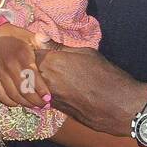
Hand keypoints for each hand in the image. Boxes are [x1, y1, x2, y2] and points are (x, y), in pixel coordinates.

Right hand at [0, 25, 50, 109]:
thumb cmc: (20, 38)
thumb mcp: (32, 37)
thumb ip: (43, 41)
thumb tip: (47, 39)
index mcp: (21, 54)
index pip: (31, 75)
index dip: (40, 88)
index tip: (48, 98)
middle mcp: (9, 64)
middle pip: (22, 88)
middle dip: (35, 100)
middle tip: (45, 105)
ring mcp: (0, 72)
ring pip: (12, 93)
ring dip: (25, 103)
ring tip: (36, 106)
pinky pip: (0, 93)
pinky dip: (9, 101)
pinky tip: (19, 104)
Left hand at [32, 39, 146, 136]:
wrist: (118, 106)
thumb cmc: (106, 75)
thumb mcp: (86, 53)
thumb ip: (59, 47)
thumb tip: (39, 37)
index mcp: (52, 62)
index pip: (30, 52)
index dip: (32, 48)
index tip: (35, 46)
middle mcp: (45, 80)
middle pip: (28, 70)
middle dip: (30, 64)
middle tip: (39, 60)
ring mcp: (48, 97)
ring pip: (33, 85)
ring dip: (37, 79)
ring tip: (50, 74)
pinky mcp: (54, 109)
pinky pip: (42, 97)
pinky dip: (44, 91)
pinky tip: (56, 87)